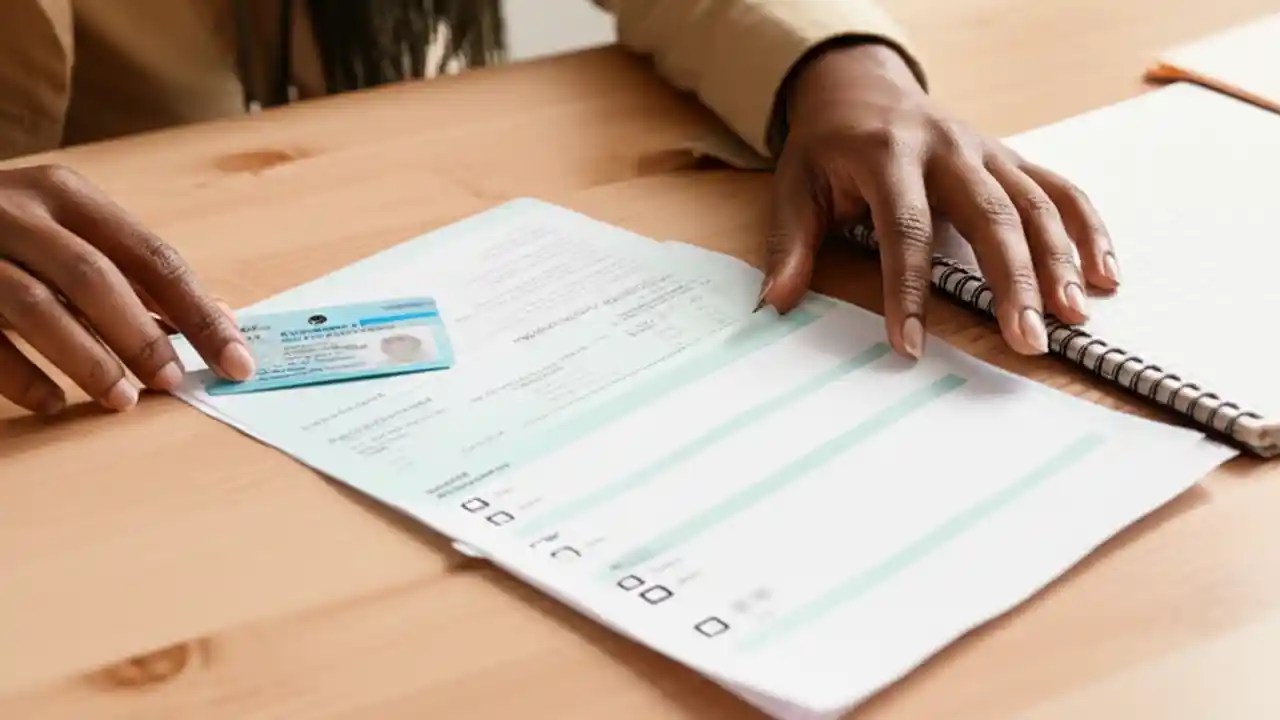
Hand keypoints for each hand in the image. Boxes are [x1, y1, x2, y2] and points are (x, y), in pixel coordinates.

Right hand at [0, 165, 254, 414]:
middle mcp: (18, 211)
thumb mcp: (67, 235)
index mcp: (68, 195)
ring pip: (36, 305)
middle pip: (95, 277)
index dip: (201, 312)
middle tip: (175, 383)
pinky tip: (53, 404)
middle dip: (143, 336)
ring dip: (87, 359)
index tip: (238, 360)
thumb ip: (134, 275)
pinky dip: (20, 375)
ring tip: (122, 400)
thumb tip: (218, 320)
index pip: (153, 257)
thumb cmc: (4, 233)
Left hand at [760, 43, 1119, 357]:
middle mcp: (947, 149)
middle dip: (1012, 281)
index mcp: (888, 156)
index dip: (908, 291)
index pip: (904, 230)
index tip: (910, 345)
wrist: (860, 87)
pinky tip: (1105, 275)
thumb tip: (775, 303)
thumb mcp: (795, 186)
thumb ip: (790, 245)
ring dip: (1060, 262)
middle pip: (988, 217)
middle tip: (1027, 339)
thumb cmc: (827, 146)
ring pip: (1034, 204)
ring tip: (1074, 317)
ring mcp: (986, 151)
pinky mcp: (1009, 160)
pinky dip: (1087, 231)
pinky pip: (1059, 191)